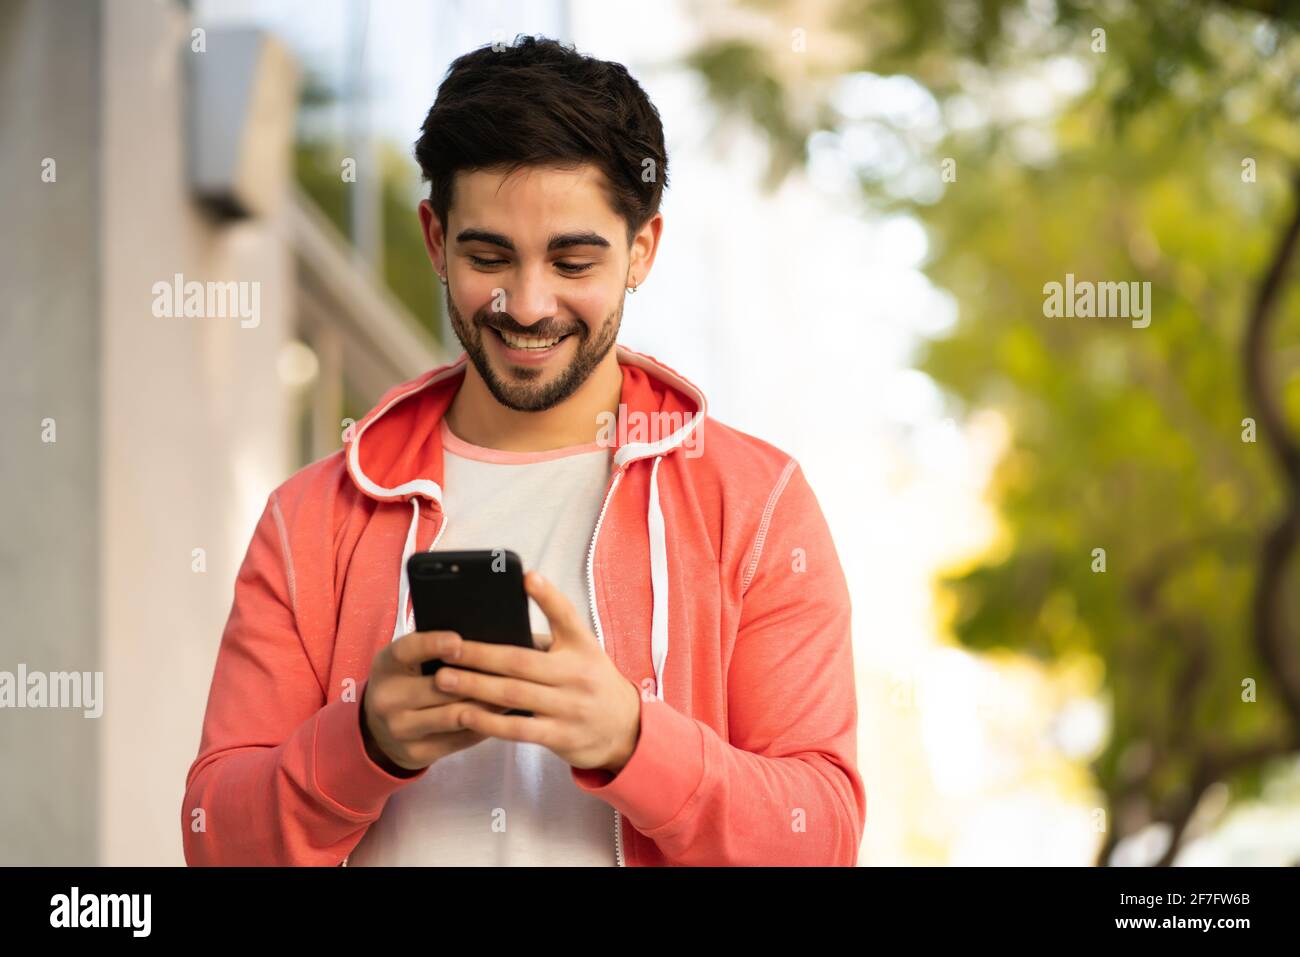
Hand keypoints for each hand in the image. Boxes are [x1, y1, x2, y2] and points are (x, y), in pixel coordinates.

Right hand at [361, 629, 512, 774]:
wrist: (379, 730)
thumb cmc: (407, 682)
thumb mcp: (408, 660)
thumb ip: (434, 648)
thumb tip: (483, 638)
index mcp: (386, 665)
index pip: (407, 650)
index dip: (432, 645)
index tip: (458, 641)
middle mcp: (387, 698)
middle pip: (439, 688)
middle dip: (477, 679)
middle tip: (512, 669)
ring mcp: (400, 729)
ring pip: (454, 716)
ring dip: (487, 705)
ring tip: (516, 693)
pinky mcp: (416, 753)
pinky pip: (460, 739)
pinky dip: (484, 726)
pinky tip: (503, 716)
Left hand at [430, 571, 641, 773]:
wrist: (625, 729)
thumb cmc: (590, 683)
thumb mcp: (583, 652)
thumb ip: (549, 640)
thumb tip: (497, 624)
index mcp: (583, 647)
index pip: (566, 616)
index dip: (548, 596)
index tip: (526, 577)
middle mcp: (578, 675)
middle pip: (521, 660)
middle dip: (479, 654)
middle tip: (447, 648)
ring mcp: (570, 707)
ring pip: (514, 694)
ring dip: (474, 686)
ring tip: (443, 679)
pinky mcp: (561, 736)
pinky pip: (518, 729)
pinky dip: (489, 722)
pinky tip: (464, 714)